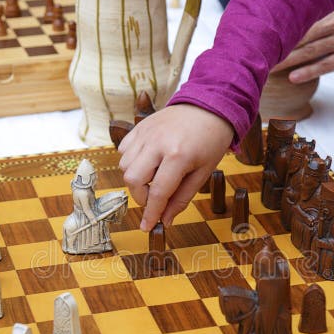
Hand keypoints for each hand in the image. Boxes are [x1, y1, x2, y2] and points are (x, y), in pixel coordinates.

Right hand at [118, 104, 233, 229]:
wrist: (208, 106)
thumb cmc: (210, 141)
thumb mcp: (203, 173)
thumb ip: (182, 198)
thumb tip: (165, 220)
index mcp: (178, 156)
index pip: (158, 192)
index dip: (151, 213)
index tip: (146, 227)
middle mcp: (157, 143)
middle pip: (133, 179)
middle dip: (141, 196)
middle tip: (156, 197)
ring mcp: (146, 133)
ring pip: (124, 166)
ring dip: (136, 179)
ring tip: (154, 176)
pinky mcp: (139, 127)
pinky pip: (123, 150)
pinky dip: (131, 162)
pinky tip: (147, 162)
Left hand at [273, 0, 333, 83]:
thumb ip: (328, 14)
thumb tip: (310, 20)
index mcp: (333, 13)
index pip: (303, 24)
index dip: (285, 32)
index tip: (269, 39)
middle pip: (302, 37)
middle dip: (281, 47)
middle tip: (262, 55)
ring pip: (310, 52)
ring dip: (289, 61)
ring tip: (271, 68)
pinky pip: (325, 65)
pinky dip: (309, 71)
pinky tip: (294, 77)